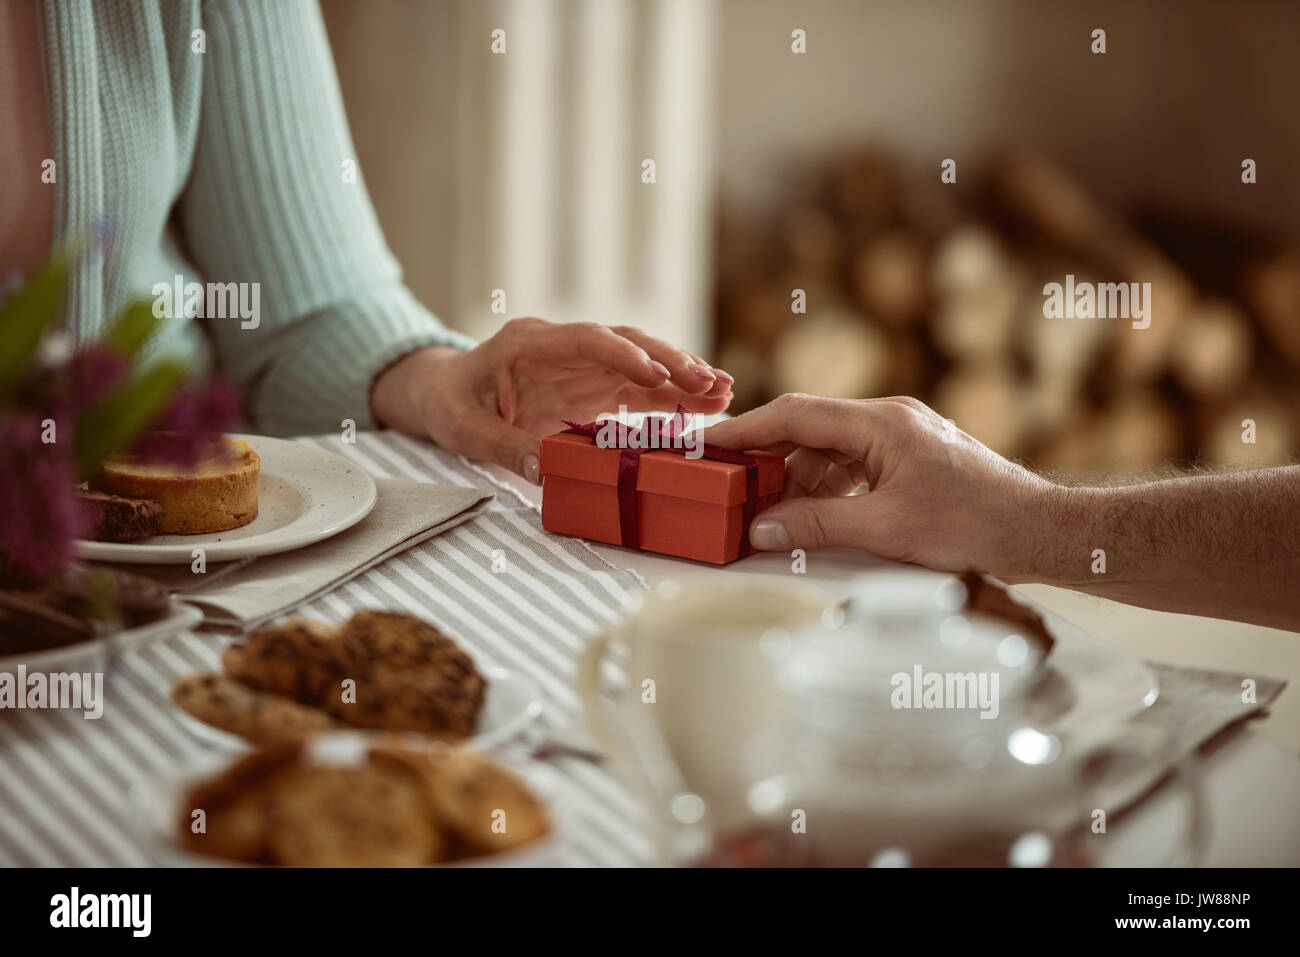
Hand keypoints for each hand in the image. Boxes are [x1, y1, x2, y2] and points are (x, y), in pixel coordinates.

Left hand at [371, 318, 732, 481]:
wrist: (446, 392)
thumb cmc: (451, 404)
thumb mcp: (464, 430)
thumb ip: (504, 447)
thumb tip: (543, 470)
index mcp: (528, 344)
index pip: (585, 338)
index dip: (623, 354)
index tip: (655, 373)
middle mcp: (563, 347)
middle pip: (626, 344)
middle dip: (670, 363)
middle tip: (710, 384)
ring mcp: (582, 364)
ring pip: (641, 363)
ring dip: (682, 377)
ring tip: (724, 392)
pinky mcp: (593, 384)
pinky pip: (638, 387)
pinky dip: (671, 395)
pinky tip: (705, 404)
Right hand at [702, 394, 1060, 578]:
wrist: (1037, 532)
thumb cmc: (975, 524)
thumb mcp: (885, 528)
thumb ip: (817, 524)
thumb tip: (763, 528)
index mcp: (880, 422)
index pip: (794, 415)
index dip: (745, 428)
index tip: (708, 443)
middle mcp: (889, 419)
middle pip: (808, 430)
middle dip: (768, 460)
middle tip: (731, 487)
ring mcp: (902, 437)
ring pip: (829, 451)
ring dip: (797, 481)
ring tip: (770, 514)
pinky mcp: (911, 459)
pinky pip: (853, 466)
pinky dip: (826, 488)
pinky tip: (812, 515)